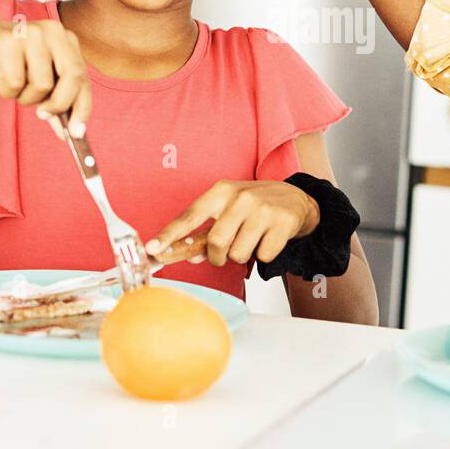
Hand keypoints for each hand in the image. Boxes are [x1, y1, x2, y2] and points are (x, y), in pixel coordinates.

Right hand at [0, 19, 90, 136]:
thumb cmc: (7, 64)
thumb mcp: (36, 82)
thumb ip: (56, 102)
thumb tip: (73, 132)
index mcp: (66, 40)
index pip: (83, 78)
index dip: (83, 108)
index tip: (77, 133)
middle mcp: (54, 32)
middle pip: (73, 77)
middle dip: (59, 104)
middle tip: (42, 115)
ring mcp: (32, 33)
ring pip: (42, 85)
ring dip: (24, 97)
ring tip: (12, 83)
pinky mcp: (8, 40)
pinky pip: (15, 82)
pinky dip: (6, 90)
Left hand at [145, 181, 320, 267]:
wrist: (296, 199)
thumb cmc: (254, 206)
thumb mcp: (228, 210)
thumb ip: (207, 233)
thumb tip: (190, 255)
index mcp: (221, 191)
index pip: (190, 216)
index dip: (169, 235)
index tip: (153, 249)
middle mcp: (241, 197)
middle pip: (216, 243)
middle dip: (217, 257)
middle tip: (225, 253)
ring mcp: (263, 209)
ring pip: (238, 253)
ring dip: (241, 256)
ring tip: (251, 240)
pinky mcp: (282, 223)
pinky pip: (262, 256)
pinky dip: (263, 255)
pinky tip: (268, 239)